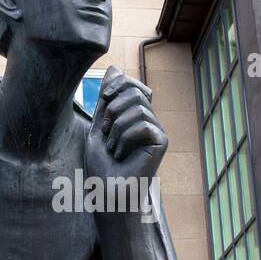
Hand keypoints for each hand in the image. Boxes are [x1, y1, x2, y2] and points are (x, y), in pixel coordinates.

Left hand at [85, 65, 168, 183]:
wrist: (108, 191)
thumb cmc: (101, 165)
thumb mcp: (99, 125)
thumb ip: (107, 100)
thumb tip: (115, 68)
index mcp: (132, 115)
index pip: (132, 85)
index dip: (119, 85)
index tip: (105, 97)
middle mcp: (147, 120)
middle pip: (135, 91)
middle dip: (114, 109)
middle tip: (106, 133)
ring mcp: (156, 130)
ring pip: (138, 107)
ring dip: (117, 128)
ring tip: (114, 148)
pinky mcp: (162, 141)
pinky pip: (144, 124)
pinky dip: (126, 139)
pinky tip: (124, 156)